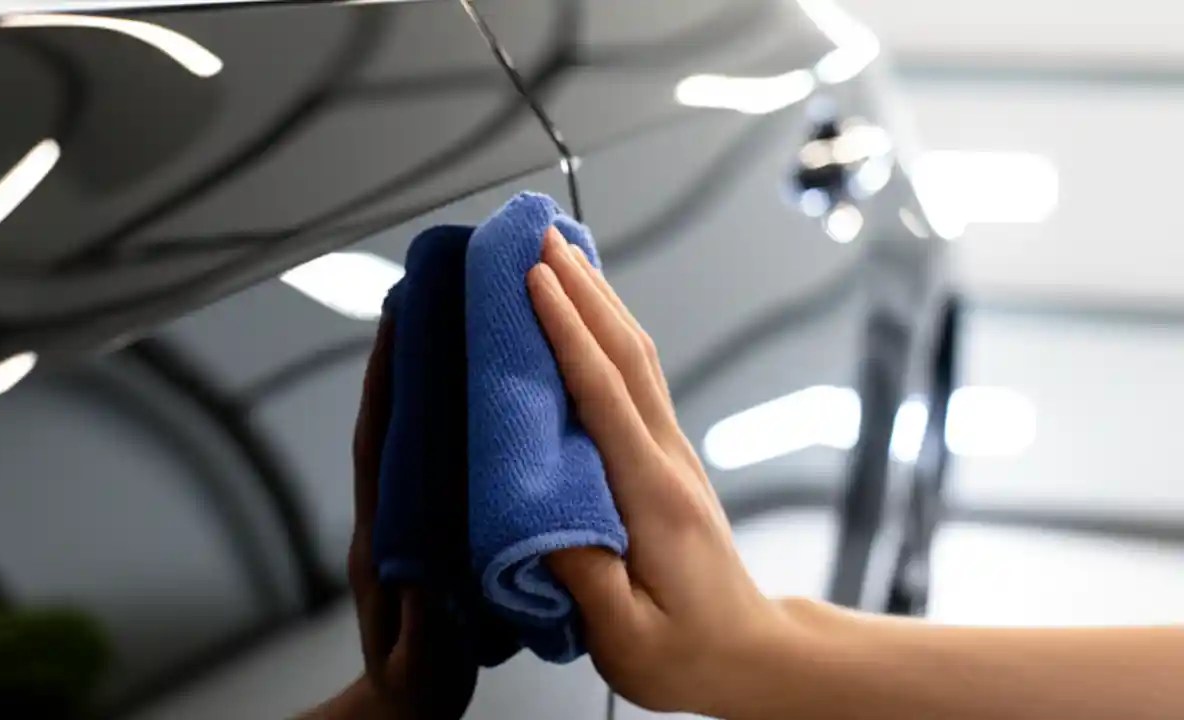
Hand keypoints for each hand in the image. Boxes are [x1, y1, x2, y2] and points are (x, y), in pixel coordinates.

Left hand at [342, 317, 476, 719]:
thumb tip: (422, 573)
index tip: (396, 318)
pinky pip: (434, 452)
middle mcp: (391, 512)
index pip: (379, 441)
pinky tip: (477, 385)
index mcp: (384, 535)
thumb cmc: (416, 685)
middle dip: (402, 353)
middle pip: (392, 415)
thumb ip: (423, 624)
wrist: (407, 705)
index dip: (384, 379)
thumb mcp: (424, 662)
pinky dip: (447, 411)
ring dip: (424, 372)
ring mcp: (406, 513)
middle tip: (424, 288)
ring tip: (450, 315)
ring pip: (411, 428)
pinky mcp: (427, 522)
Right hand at [530, 228, 793, 716]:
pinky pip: (637, 378)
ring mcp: (670, 454)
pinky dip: (609, 332)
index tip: (535, 280)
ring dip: (599, 299)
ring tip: (562, 251)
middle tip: (541, 234)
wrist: (749, 653)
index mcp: (650, 497)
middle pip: (625, 354)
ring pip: (637, 357)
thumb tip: (536, 519)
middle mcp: (666, 460)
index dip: (568, 333)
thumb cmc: (688, 653)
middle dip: (582, 288)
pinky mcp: (665, 459)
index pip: (605, 397)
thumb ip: (584, 579)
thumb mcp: (627, 638)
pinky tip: (589, 314)